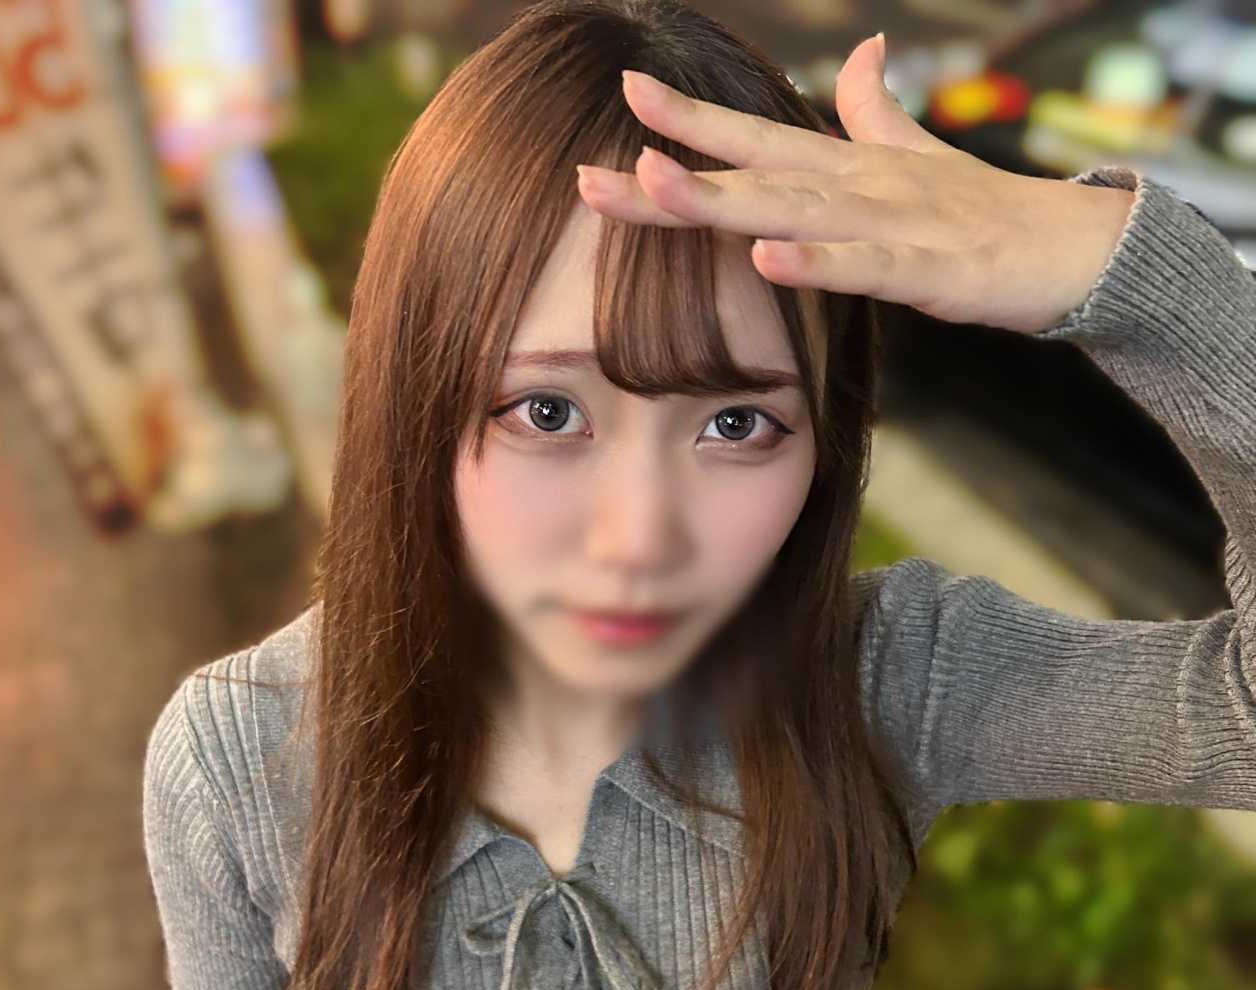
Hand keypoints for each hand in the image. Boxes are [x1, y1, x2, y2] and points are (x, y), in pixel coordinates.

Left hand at [575, 35, 1135, 335]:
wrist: (1067, 247)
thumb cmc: (980, 208)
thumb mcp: (915, 157)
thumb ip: (873, 113)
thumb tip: (859, 52)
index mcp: (843, 167)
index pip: (752, 138)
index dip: (689, 118)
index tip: (628, 94)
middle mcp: (853, 185)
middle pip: (746, 178)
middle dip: (670, 173)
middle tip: (592, 175)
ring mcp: (889, 221)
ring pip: (792, 211)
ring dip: (721, 200)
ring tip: (655, 185)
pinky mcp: (927, 267)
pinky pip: (863, 266)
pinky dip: (815, 263)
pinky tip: (766, 259)